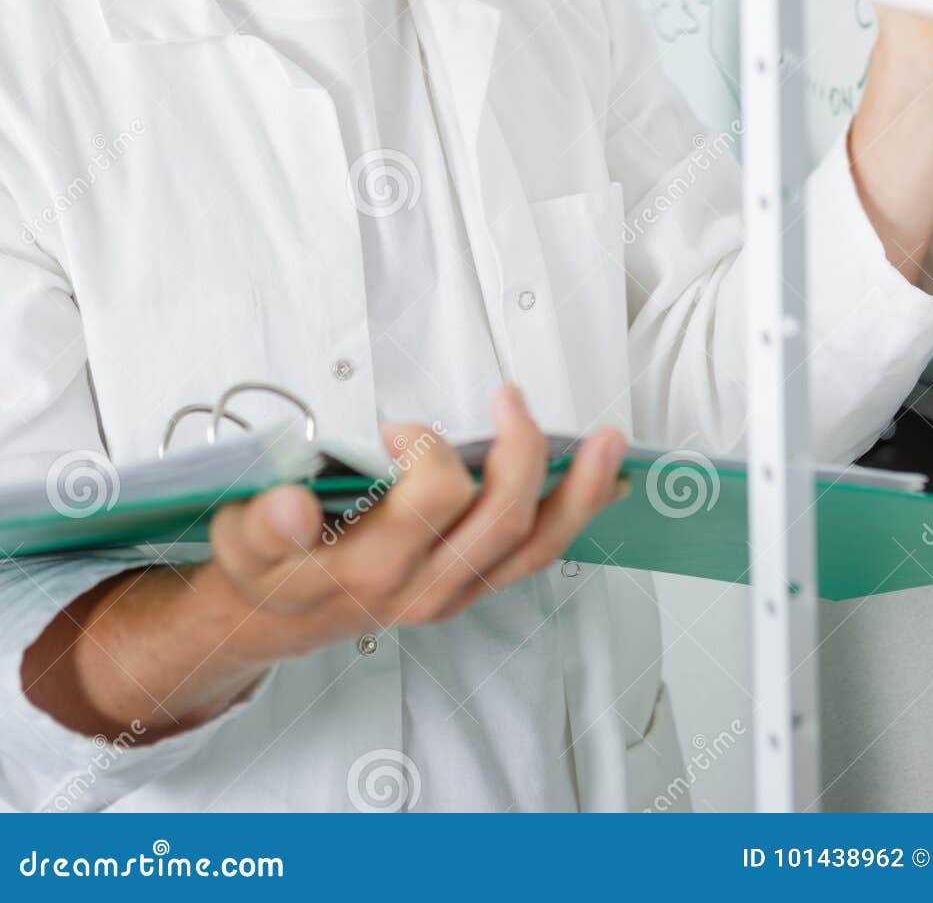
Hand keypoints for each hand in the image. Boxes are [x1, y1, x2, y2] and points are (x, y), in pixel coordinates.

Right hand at [206, 385, 626, 661]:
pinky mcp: (469, 588)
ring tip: (609, 442)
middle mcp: (418, 587)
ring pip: (533, 545)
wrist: (274, 618)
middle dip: (521, 452)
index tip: (397, 429)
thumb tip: (292, 505)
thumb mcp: (240, 538)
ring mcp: (451, 591)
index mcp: (365, 568)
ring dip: (578, 491)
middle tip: (508, 397)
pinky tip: (606, 480)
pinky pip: (536, 555)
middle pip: (500, 521)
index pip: (426, 507)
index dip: (428, 456)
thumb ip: (265, 522)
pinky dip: (576, 514)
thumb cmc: (267, 562)